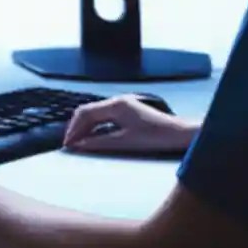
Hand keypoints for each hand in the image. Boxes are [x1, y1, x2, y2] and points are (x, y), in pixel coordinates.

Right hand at [62, 95, 197, 154]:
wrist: (180, 134)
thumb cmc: (155, 137)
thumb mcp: (124, 142)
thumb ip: (99, 143)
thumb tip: (78, 146)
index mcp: (116, 105)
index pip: (84, 113)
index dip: (73, 129)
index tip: (67, 145)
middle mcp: (118, 101)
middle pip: (88, 112)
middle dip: (77, 128)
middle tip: (70, 146)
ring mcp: (124, 105)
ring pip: (96, 115)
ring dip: (86, 128)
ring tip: (79, 144)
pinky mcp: (129, 112)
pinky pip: (106, 117)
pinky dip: (97, 128)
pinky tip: (95, 139)